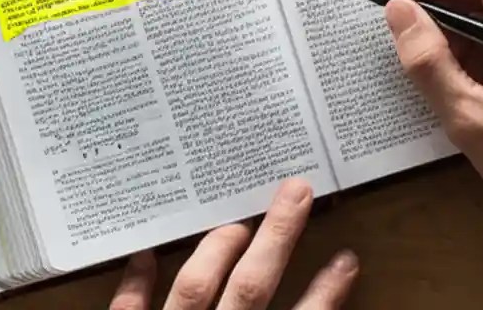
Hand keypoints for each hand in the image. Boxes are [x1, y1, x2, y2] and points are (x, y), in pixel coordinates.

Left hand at [109, 179, 358, 309]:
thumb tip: (322, 285)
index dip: (326, 291)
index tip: (345, 257)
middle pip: (251, 288)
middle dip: (276, 237)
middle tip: (296, 189)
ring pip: (195, 289)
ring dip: (216, 249)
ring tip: (235, 222)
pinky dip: (136, 284)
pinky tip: (144, 253)